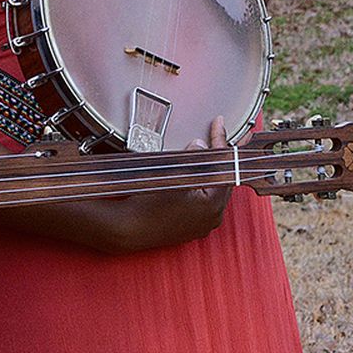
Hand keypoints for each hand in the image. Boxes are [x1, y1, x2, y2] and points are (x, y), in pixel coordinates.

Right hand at [99, 117, 233, 253]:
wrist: (127, 228)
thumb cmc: (147, 204)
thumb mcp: (171, 174)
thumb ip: (192, 158)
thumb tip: (199, 145)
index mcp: (213, 204)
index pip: (225, 165)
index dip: (220, 141)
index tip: (219, 125)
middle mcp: (213, 217)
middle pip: (222, 178)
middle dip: (218, 156)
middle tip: (216, 135)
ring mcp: (203, 224)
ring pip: (214, 189)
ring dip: (210, 170)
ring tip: (207, 151)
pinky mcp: (193, 228)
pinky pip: (204, 202)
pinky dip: (202, 185)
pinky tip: (195, 174)